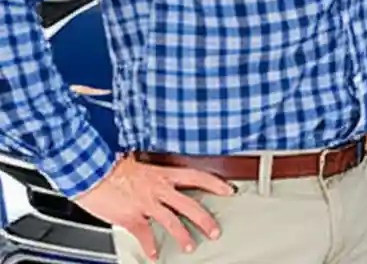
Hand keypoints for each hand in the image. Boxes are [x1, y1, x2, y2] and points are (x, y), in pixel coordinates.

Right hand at [73, 157, 233, 260]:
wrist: (89, 168)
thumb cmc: (109, 163)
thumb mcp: (136, 161)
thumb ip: (149, 172)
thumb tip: (152, 174)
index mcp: (162, 174)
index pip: (197, 176)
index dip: (216, 183)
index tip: (228, 189)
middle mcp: (158, 189)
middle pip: (190, 205)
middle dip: (205, 220)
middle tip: (215, 230)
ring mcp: (146, 204)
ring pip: (172, 222)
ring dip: (183, 236)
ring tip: (190, 246)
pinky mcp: (131, 217)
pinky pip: (144, 235)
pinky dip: (149, 247)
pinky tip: (153, 254)